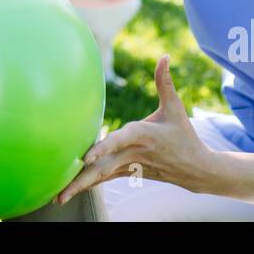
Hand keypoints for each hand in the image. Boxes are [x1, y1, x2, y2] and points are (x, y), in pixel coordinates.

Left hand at [55, 55, 214, 203]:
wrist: (195, 169)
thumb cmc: (184, 135)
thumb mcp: (176, 107)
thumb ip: (165, 82)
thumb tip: (164, 56)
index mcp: (144, 135)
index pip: (121, 140)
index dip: (104, 146)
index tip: (87, 156)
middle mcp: (133, 153)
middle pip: (104, 167)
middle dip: (81, 178)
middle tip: (59, 192)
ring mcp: (130, 167)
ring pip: (101, 177)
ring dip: (80, 186)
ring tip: (58, 198)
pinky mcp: (127, 173)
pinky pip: (103, 179)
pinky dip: (87, 185)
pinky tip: (68, 193)